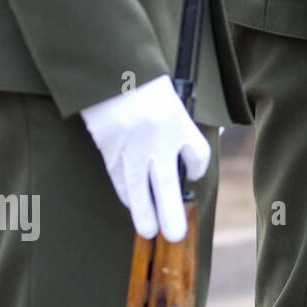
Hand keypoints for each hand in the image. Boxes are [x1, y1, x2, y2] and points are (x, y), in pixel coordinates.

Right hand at [81, 75, 209, 241]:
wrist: (108, 72)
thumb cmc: (144, 88)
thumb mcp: (172, 103)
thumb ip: (180, 131)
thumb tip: (188, 162)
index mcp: (176, 121)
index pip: (198, 154)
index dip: (198, 166)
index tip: (192, 172)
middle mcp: (155, 137)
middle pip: (166, 183)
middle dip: (169, 211)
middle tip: (174, 234)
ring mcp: (131, 145)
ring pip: (137, 187)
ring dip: (143, 211)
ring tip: (148, 230)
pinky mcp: (110, 148)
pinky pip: (120, 178)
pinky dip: (126, 194)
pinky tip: (132, 206)